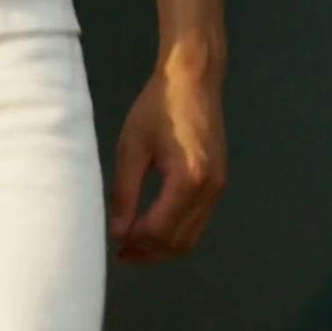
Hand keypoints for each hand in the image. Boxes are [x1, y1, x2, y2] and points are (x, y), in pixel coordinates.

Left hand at [106, 50, 227, 262]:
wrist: (194, 78)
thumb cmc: (159, 106)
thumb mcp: (132, 147)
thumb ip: (124, 192)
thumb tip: (118, 231)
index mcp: (188, 178)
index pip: (158, 230)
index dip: (133, 240)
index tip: (112, 238)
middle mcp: (209, 188)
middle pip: (178, 242)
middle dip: (148, 252)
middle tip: (121, 252)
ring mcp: (218, 187)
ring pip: (190, 237)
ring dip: (162, 248)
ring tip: (133, 245)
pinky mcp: (219, 183)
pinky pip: (198, 222)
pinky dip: (175, 232)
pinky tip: (153, 227)